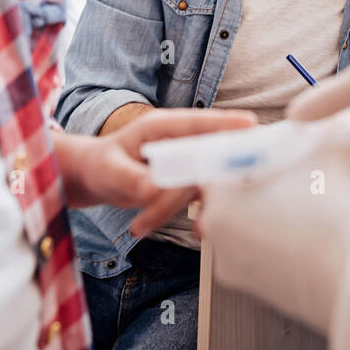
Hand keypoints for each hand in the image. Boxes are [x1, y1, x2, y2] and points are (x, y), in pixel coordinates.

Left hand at [56, 108, 255, 235]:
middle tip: (195, 205)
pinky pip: (190, 202)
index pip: (198, 123)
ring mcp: (186, 164)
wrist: (98, 178)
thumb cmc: (102, 164)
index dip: (226, 123)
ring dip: (171, 209)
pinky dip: (169, 216)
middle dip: (200, 185)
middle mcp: (180, 142)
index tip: (250, 124)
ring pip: (198, 187)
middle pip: (207, 159)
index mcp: (162, 127)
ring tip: (139, 225)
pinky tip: (144, 225)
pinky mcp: (186, 184)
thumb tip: (153, 190)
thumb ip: (130, 178)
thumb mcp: (107, 169)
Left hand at [197, 106, 349, 349]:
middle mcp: (219, 237)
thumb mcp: (336, 152)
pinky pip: (271, 244)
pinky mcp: (263, 287)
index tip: (292, 142)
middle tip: (315, 164)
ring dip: (289, 199)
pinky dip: (294, 230)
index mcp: (221, 200)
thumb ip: (333, 124)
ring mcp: (239, 267)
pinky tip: (326, 223)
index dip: (267, 141)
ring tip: (327, 192)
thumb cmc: (340, 228)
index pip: (229, 153)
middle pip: (245, 184)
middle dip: (281, 170)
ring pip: (260, 214)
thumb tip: (345, 113)